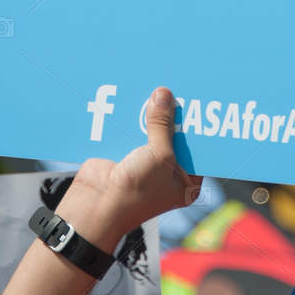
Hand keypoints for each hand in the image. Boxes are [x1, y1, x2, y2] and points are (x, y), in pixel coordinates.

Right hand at [57, 86, 201, 251]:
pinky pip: (131, 133)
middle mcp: (168, 174)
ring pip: (151, 133)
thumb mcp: (159, 155)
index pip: (198, 150)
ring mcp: (145, 166)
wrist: (95, 206)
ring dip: (151, 115)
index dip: (197, 127)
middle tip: (178, 89)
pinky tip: (134, 98)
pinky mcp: (124, 157)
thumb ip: (162, 124)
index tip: (199, 101)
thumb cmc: (136, 192)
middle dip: (173, 116)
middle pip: (174, 138)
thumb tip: (164, 94)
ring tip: (156, 88)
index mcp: (186, 183)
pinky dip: (131, 120)